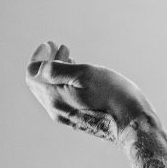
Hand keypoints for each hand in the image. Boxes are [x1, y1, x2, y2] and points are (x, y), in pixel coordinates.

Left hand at [25, 40, 157, 139]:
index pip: (33, 73)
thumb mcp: (86, 75)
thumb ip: (58, 70)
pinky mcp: (76, 119)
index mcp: (54, 97)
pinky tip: (75, 74)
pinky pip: (60, 96)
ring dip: (55, 70)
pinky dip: (63, 81)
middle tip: (55, 46)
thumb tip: (39, 67)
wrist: (133, 123)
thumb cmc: (113, 96)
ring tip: (68, 55)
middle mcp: (55, 108)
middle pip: (39, 82)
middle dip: (45, 61)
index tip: (49, 44)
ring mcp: (65, 115)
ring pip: (50, 89)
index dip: (38, 56)